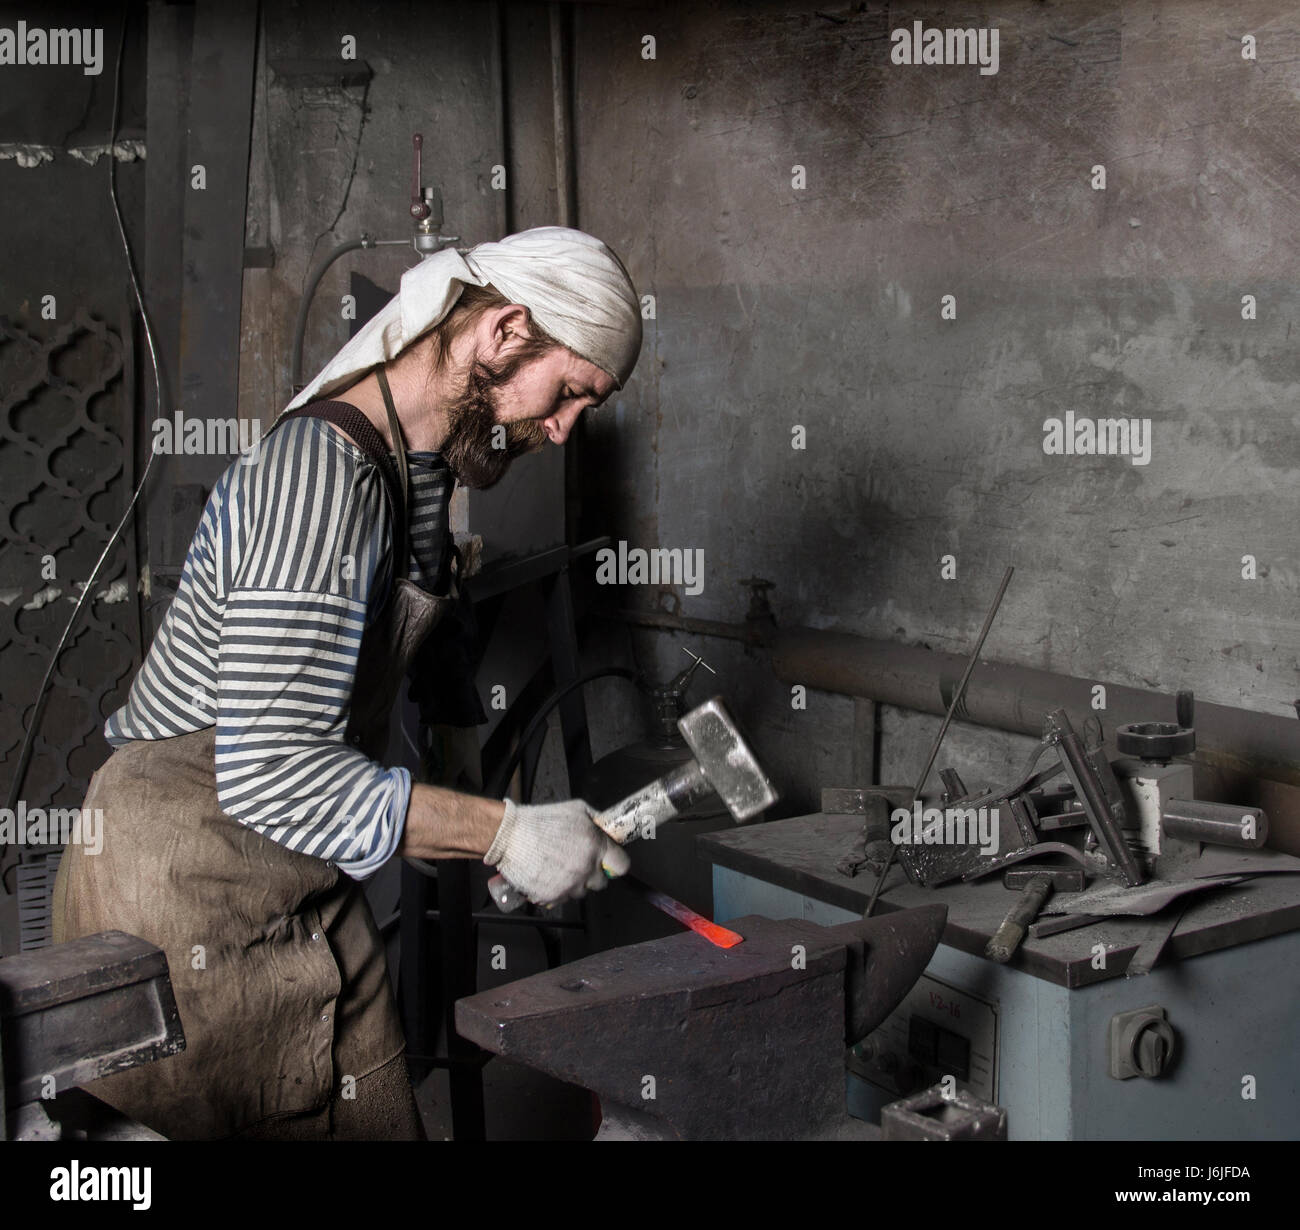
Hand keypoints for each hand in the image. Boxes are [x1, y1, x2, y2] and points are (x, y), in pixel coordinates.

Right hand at [484, 798, 630, 905]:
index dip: (615, 863)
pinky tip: (549, 875)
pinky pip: (563, 898)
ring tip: (559, 867)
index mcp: (596, 845)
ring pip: (582, 892)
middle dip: (592, 873)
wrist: (511, 836)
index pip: (622, 865)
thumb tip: (608, 830)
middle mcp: (586, 867)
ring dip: (575, 883)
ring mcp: (570, 884)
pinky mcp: (554, 895)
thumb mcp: (577, 809)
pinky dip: (558, 890)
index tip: (609, 862)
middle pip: (601, 882)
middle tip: (578, 862)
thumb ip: (597, 821)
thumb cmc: (541, 821)